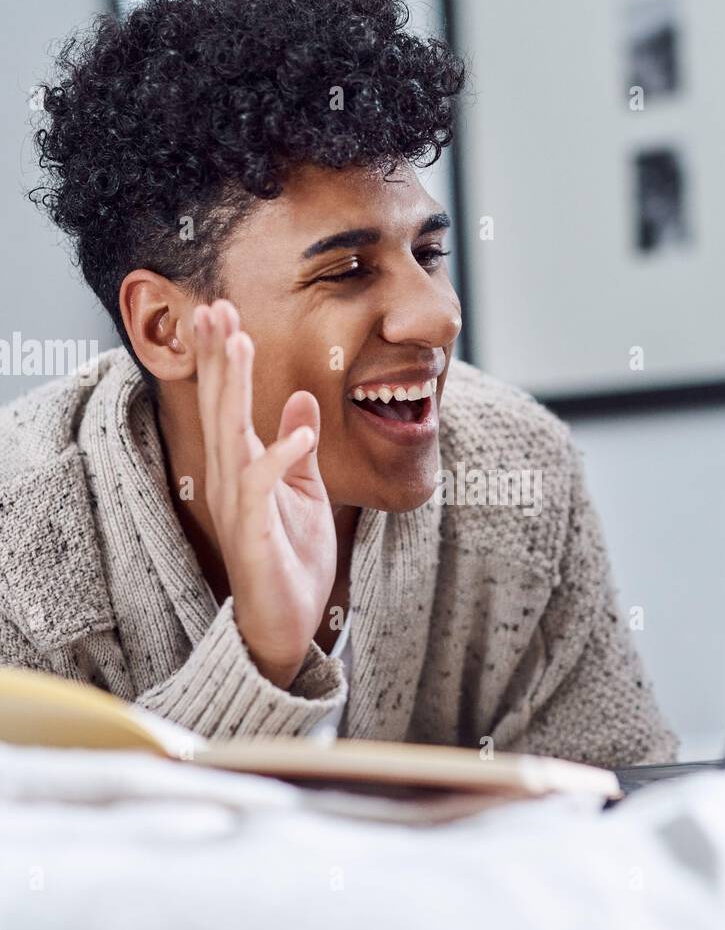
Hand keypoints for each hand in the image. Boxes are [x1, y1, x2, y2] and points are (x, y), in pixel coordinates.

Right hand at [193, 300, 336, 688]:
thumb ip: (298, 445)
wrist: (289, 623)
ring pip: (231, 436)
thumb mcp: (304, 490)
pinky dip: (279, 459)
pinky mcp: (252, 534)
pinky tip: (298, 434)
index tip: (222, 309)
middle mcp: (229, 479)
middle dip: (217, 356)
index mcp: (240, 465)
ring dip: (234, 389)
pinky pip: (261, 488)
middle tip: (213, 306)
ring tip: (240, 342)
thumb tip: (303, 399)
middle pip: (219, 407)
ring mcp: (237, 506)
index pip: (228, 401)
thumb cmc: (292, 557)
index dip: (224, 356)